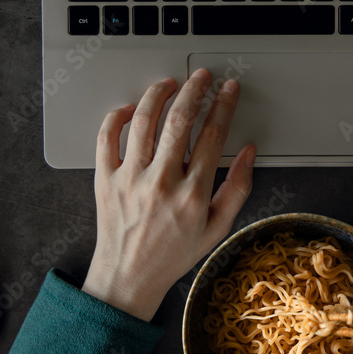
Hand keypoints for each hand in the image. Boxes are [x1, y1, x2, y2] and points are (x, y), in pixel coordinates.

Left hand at [82, 69, 255, 320]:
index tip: (228, 90)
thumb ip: (238, 188)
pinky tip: (133, 109)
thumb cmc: (173, 254)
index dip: (224, 106)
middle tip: (201, 76)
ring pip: (144, 120)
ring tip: (170, 83)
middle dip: (195, 89)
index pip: (212, 135)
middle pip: (179, 119)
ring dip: (159, 93)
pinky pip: (107, 137)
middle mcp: (160, 182)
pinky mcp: (105, 179)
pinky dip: (119, 116)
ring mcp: (130, 178)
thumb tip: (248, 153)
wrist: (128, 277)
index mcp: (192, 194)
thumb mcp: (218, 228)